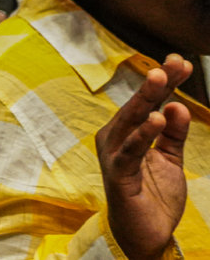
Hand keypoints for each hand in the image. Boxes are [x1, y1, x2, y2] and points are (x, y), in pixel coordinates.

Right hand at [96, 54, 192, 259]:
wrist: (145, 235)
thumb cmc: (153, 195)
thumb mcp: (170, 160)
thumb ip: (173, 134)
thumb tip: (178, 106)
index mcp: (128, 131)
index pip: (149, 102)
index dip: (165, 82)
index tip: (182, 62)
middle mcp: (116, 137)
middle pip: (138, 105)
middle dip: (156, 83)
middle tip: (173, 63)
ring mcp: (114, 154)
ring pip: (131, 121)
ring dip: (146, 99)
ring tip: (161, 79)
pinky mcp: (118, 173)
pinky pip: (130, 151)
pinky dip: (143, 134)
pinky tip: (157, 119)